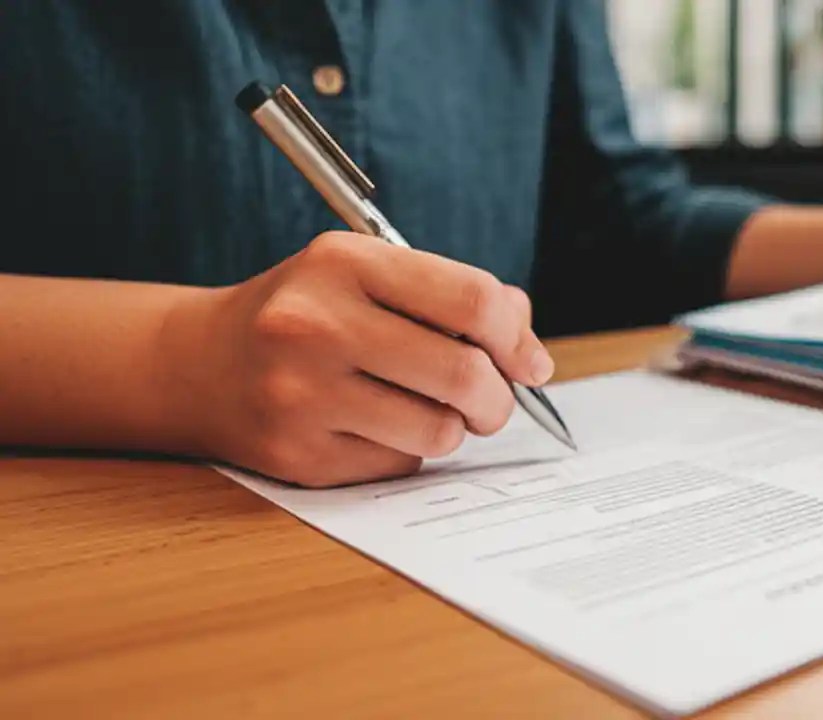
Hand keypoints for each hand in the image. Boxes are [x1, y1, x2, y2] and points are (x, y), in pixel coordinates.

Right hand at [172, 232, 552, 486]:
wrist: (197, 365)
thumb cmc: (304, 315)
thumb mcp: (367, 276)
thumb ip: (450, 296)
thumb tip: (528, 345)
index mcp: (343, 263)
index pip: (472, 300)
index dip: (516, 337)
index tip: (529, 363)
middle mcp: (316, 324)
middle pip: (464, 374)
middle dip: (497, 398)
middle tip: (490, 402)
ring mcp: (302, 394)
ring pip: (438, 431)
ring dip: (453, 429)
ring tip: (430, 412)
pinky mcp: (298, 456)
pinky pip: (399, 465)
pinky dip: (406, 452)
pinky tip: (373, 427)